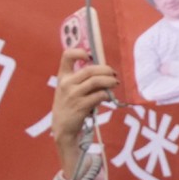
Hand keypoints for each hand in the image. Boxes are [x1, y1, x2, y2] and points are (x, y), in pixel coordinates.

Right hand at [49, 47, 120, 176]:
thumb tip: (105, 71)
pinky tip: (109, 97)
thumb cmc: (69, 106)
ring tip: (115, 83)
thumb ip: (82, 80)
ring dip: (109, 81)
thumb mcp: (69, 90)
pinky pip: (99, 96)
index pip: (67, 56)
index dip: (79, 51)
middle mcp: (66, 84)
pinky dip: (107, 95)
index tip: (90, 56)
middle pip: (89, 69)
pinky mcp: (81, 106)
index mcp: (63, 77)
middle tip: (114, 73)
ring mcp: (73, 95)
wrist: (62, 128)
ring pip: (96, 81)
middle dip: (106, 70)